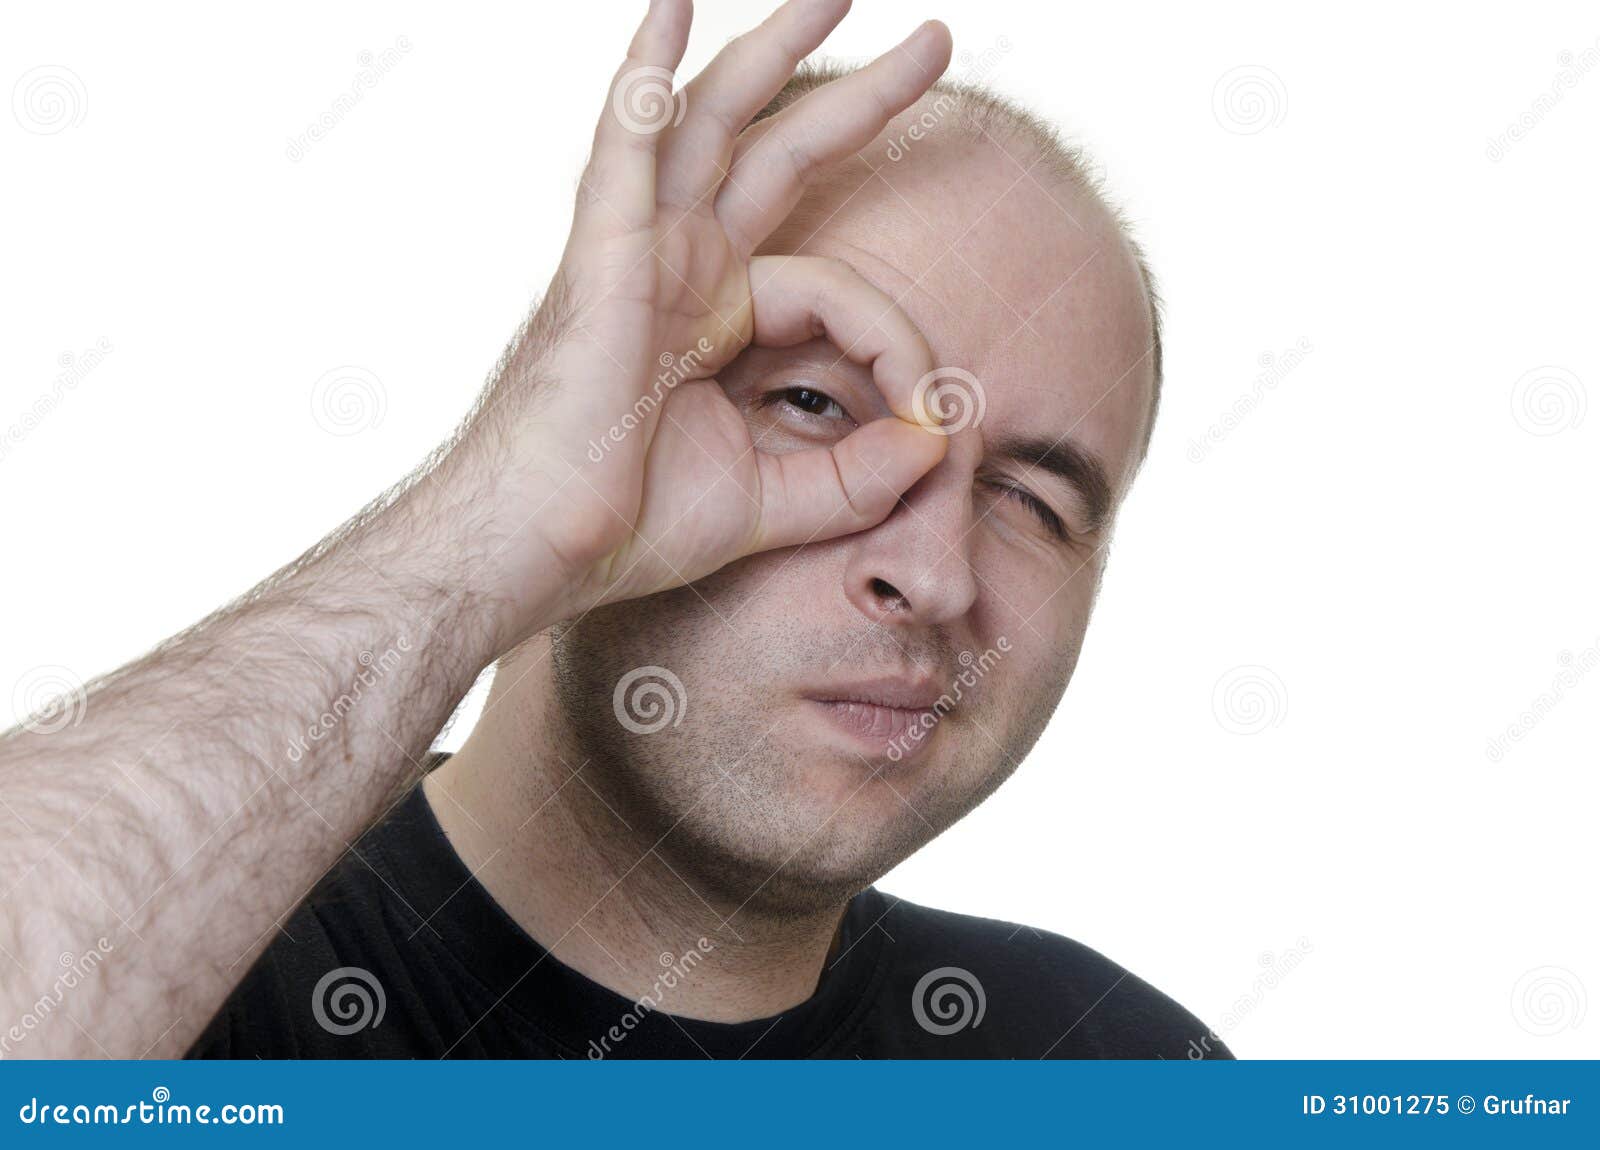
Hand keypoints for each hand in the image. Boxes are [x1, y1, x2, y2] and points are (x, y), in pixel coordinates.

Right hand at [457, 0, 953, 639]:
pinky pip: (625, 147)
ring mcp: (640, 251)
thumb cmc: (630, 528)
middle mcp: (683, 266)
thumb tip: (942, 437)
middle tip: (934, 42)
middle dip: (859, 96)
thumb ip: (859, 475)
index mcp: (719, 316)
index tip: (939, 418)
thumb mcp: (774, 501)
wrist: (538, 553)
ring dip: (774, 50)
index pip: (839, 290)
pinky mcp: (603, 258)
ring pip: (714, 122)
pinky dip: (644, 74)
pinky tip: (671, 6)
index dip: (901, 344)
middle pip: (778, 151)